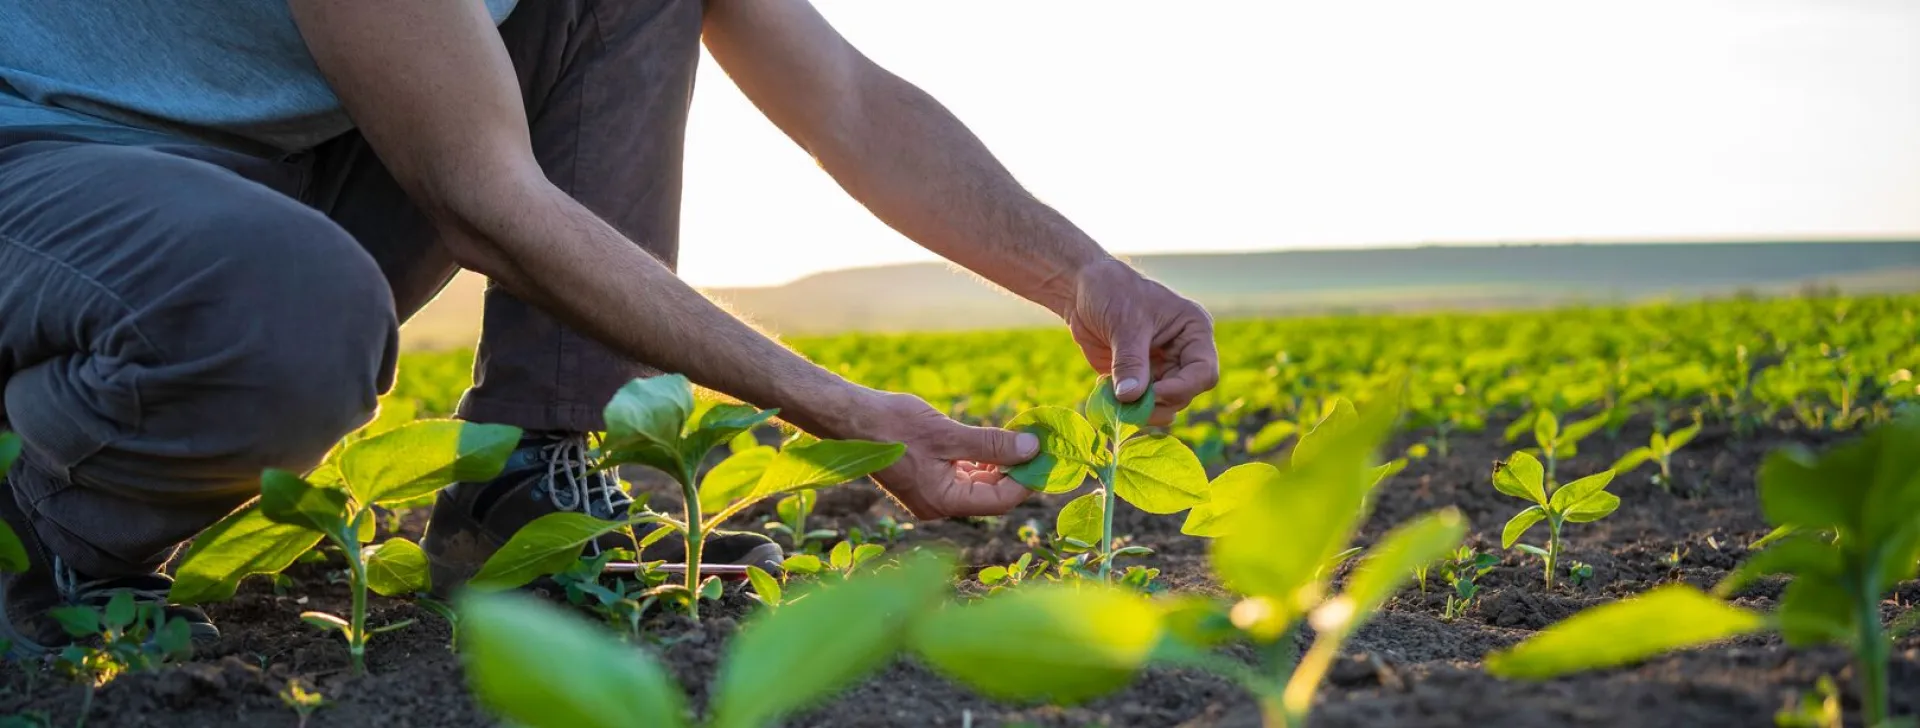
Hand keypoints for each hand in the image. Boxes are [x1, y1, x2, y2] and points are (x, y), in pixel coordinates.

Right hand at [852, 391, 1039, 519]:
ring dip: (1002, 464)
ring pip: (979, 483)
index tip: (1048, 456)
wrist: (851, 418)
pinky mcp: (928, 477)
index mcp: (942, 501)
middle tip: (1042, 445)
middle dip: (1018, 471)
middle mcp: (939, 504)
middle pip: (991, 494)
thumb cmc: (893, 426)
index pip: (999, 500)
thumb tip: (1031, 448)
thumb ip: (991, 444)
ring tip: (1025, 440)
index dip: (1027, 479)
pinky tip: (998, 442)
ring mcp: (933, 492)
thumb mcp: (948, 434)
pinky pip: (964, 474)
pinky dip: (983, 460)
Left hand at [1063, 259, 1219, 424]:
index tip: (1152, 392)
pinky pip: (1140, 404)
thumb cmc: (1112, 292)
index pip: (1204, 372)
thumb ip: (1130, 362)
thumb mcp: (1124, 324)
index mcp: (1193, 331)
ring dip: (1141, 410)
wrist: (1082, 290)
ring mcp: (1162, 367)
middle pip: (1185, 394)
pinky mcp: (1139, 378)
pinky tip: (1105, 392)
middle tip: (1127, 404)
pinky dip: (1125, 407)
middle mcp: (1183, 353)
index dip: (1182, 388)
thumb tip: (1131, 397)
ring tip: (1114, 399)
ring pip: (1164, 405)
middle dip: (1158, 403)